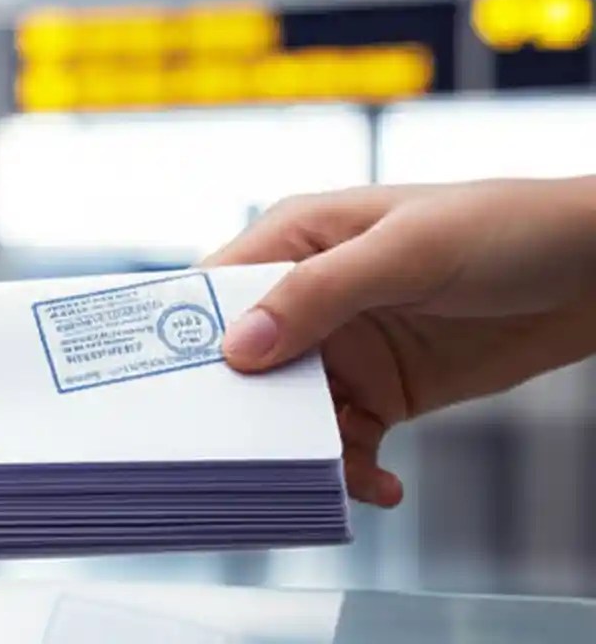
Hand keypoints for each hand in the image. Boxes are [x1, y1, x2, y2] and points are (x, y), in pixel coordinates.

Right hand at [202, 178, 595, 506]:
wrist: (595, 273)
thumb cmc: (504, 229)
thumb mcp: (408, 253)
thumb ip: (319, 295)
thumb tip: (236, 349)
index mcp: (295, 240)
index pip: (213, 288)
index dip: (180, 335)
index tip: (162, 393)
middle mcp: (306, 295)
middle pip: (241, 361)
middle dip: (237, 410)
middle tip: (234, 457)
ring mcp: (342, 347)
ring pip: (287, 412)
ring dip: (298, 450)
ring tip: (324, 478)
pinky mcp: (379, 391)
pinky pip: (342, 440)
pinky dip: (352, 470)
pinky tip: (381, 485)